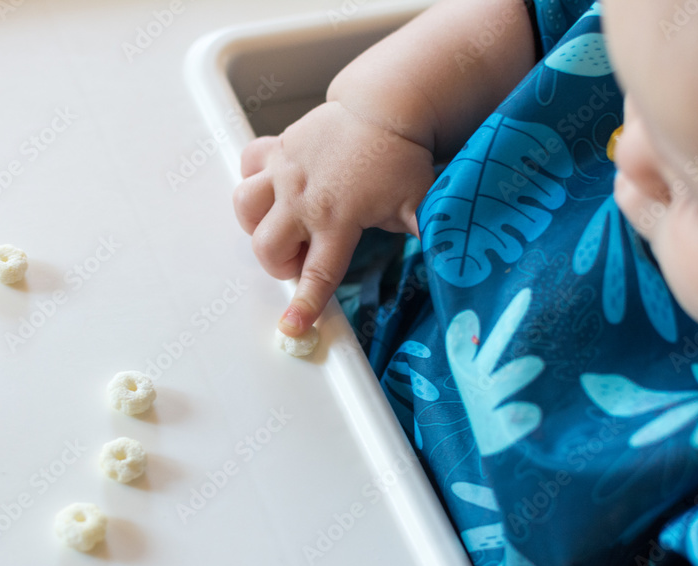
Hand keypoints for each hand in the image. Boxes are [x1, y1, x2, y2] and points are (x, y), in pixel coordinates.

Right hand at [233, 101, 433, 336]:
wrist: (383, 107)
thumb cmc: (400, 158)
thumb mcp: (417, 204)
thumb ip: (426, 237)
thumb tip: (451, 267)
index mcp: (338, 217)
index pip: (318, 272)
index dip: (304, 305)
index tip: (292, 327)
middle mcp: (303, 196)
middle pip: (267, 249)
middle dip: (280, 265)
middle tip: (303, 257)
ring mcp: (285, 170)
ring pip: (245, 207)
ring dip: (258, 224)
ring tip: (284, 225)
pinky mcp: (277, 149)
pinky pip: (247, 166)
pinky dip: (254, 179)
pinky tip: (276, 188)